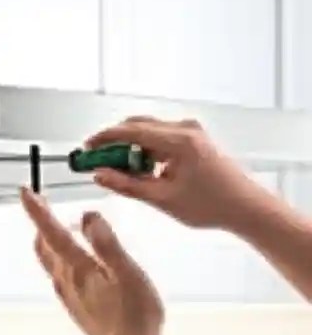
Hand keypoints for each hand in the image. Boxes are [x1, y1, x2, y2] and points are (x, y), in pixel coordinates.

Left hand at [20, 188, 164, 334]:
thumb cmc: (135, 315)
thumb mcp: (128, 273)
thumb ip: (106, 243)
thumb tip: (86, 216)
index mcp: (77, 268)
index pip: (51, 232)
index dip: (36, 210)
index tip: (25, 191)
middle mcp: (65, 280)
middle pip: (45, 244)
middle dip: (42, 221)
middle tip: (42, 201)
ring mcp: (68, 294)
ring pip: (50, 260)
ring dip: (50, 239)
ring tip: (60, 225)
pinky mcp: (75, 305)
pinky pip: (59, 274)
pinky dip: (60, 257)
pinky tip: (75, 259)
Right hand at [87, 116, 280, 230]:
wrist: (248, 208)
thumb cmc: (213, 205)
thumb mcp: (162, 199)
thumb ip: (126, 185)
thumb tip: (99, 175)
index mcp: (179, 140)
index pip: (130, 130)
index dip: (103, 139)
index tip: (86, 149)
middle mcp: (185, 129)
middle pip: (137, 126)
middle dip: (115, 143)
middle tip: (98, 161)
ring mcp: (191, 133)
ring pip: (148, 132)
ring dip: (131, 149)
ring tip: (123, 173)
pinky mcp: (194, 140)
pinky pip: (160, 139)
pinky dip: (146, 151)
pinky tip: (143, 172)